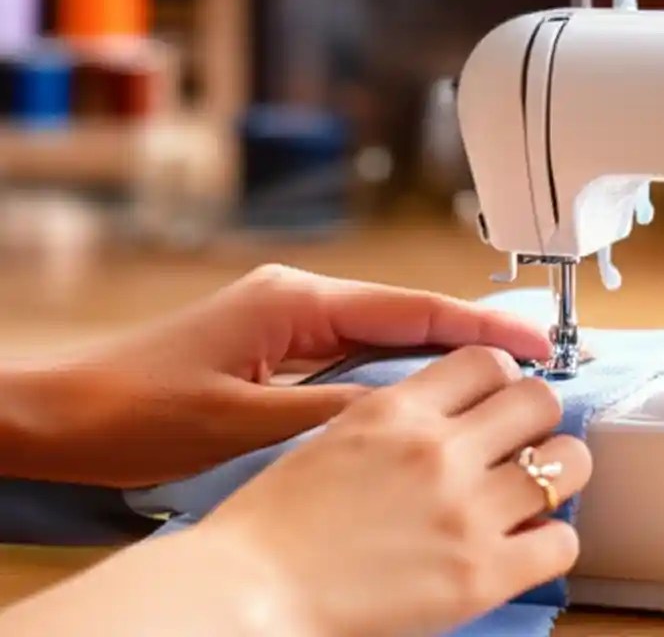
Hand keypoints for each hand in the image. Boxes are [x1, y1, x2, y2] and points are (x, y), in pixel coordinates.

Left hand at [0, 264, 550, 486]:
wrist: (60, 413)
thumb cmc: (134, 413)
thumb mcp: (244, 424)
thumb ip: (337, 416)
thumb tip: (419, 416)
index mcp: (297, 303)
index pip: (414, 311)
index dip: (484, 328)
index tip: (539, 344)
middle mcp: (301, 298)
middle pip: (411, 315)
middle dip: (478, 337)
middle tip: (542, 364)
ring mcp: (291, 318)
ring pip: (390, 335)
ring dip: (445, 356)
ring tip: (506, 382)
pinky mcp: (281, 344)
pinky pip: (361, 354)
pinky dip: (404, 373)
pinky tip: (435, 397)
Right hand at [196, 346, 590, 636]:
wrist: (243, 597)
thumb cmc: (267, 531)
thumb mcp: (328, 441)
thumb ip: (391, 421)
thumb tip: (440, 418)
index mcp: (395, 410)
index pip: (487, 360)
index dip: (502, 380)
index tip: (501, 401)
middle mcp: (439, 449)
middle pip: (541, 398)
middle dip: (538, 418)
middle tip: (524, 445)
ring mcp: (466, 511)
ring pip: (569, 462)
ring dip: (559, 473)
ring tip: (539, 492)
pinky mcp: (481, 574)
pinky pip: (562, 541)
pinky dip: (552, 542)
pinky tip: (527, 547)